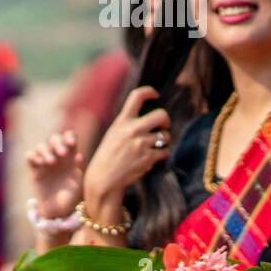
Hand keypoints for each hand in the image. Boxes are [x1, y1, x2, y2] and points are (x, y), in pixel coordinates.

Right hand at [26, 129, 83, 218]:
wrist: (58, 209)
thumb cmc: (72, 195)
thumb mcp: (79, 182)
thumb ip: (79, 169)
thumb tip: (79, 155)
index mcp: (71, 156)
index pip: (69, 138)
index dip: (69, 137)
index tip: (72, 143)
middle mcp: (57, 156)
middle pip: (54, 139)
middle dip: (58, 143)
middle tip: (63, 153)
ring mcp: (45, 161)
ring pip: (41, 146)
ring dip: (46, 151)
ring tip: (51, 162)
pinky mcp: (34, 169)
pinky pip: (29, 156)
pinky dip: (33, 156)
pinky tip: (40, 163)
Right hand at [81, 86, 171, 210]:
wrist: (104, 179)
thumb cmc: (108, 156)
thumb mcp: (113, 134)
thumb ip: (128, 124)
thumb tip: (149, 118)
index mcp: (121, 121)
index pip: (137, 96)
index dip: (149, 92)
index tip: (156, 95)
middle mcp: (132, 129)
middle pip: (162, 115)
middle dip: (166, 120)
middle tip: (163, 126)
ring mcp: (141, 143)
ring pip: (165, 136)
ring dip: (163, 141)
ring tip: (152, 147)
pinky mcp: (148, 157)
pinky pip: (165, 151)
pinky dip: (161, 154)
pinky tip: (151, 158)